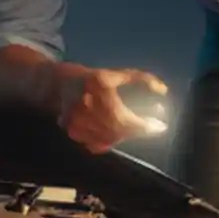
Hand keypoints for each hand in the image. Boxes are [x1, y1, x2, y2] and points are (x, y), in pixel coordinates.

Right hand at [48, 63, 167, 153]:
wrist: (55, 84)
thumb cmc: (89, 77)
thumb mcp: (115, 74)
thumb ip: (140, 79)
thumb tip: (162, 90)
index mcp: (99, 87)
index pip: (126, 116)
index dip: (146, 125)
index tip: (161, 126)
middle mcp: (87, 106)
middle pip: (119, 130)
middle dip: (139, 130)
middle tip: (152, 127)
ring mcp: (77, 121)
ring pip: (109, 138)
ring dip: (125, 135)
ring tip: (134, 127)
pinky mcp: (71, 132)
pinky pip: (97, 144)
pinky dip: (109, 140)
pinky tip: (115, 131)